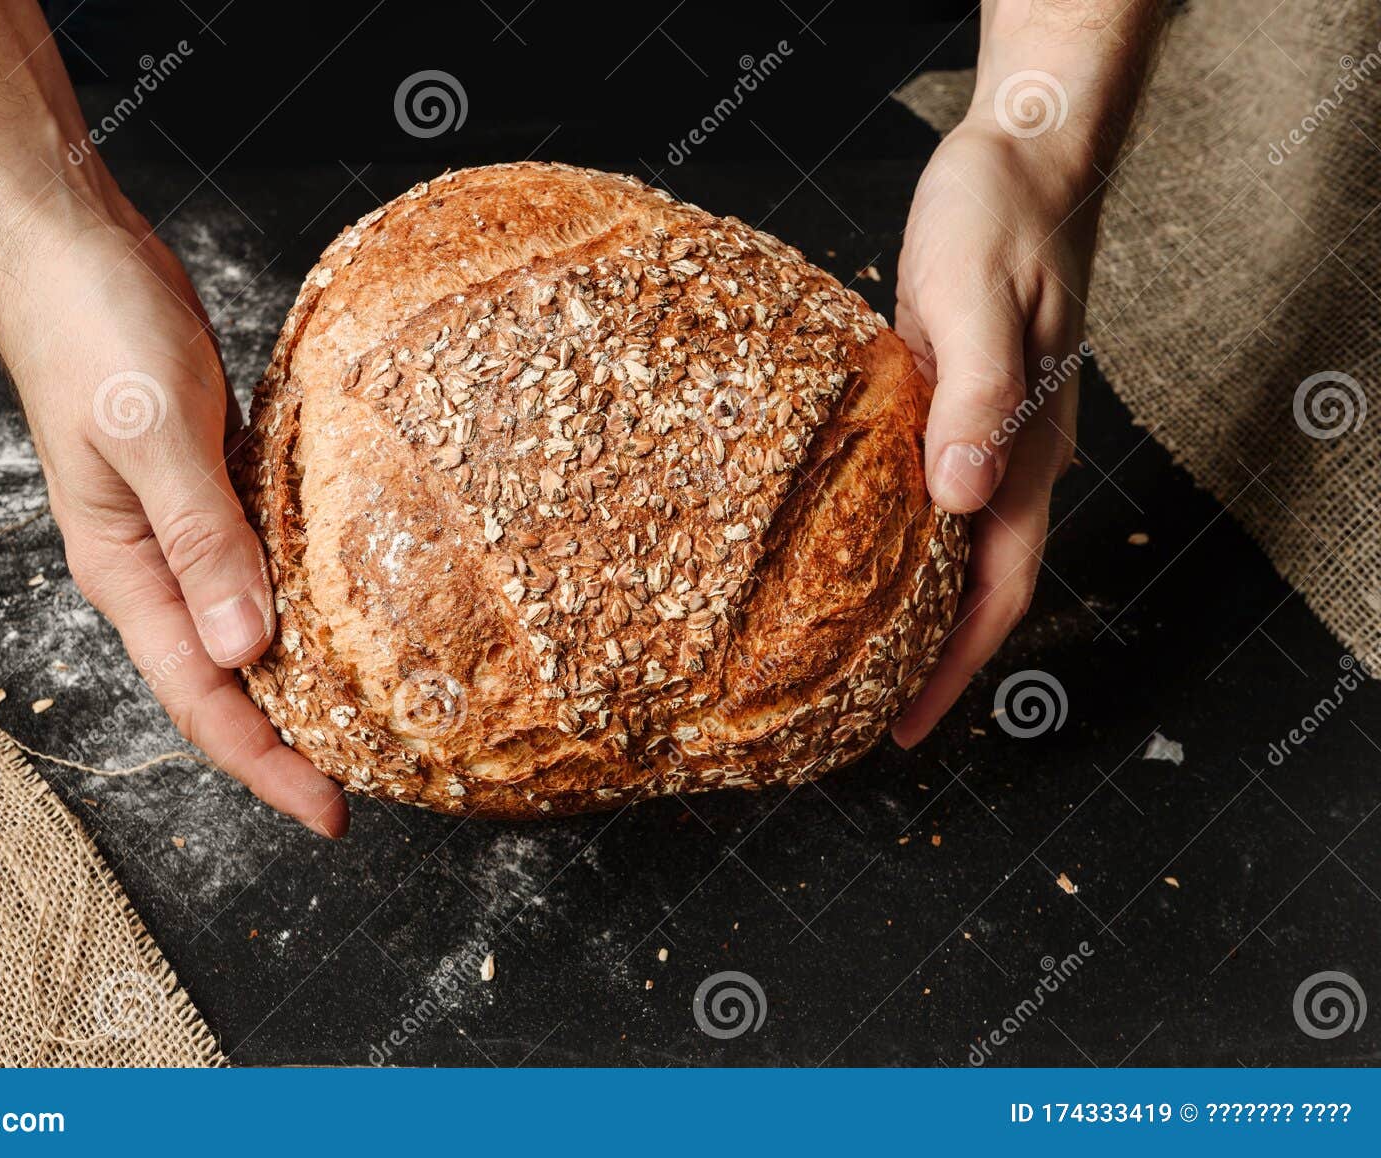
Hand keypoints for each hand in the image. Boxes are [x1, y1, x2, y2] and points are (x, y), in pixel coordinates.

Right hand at [0, 196, 348, 836]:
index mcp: (126, 573)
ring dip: (300, 675)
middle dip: (290, 740)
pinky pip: (259, 562)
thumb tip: (248, 647)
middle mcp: (154, 567)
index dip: (265, 764)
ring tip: (372, 717)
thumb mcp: (153, 436)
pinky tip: (351, 608)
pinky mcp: (210, 487)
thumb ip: (201, 539)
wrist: (72, 249)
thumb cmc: (96, 330)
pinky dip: (302, 597)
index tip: (331, 813)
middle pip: (227, 680)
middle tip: (373, 780)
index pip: (203, 698)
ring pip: (245, 626)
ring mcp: (183, 527)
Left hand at [890, 119, 1096, 745]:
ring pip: (954, 547)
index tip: (905, 728)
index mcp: (1027, 448)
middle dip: (930, 658)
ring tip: (852, 659)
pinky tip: (851, 553)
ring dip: (912, 608)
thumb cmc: (996, 219)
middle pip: (977, 584)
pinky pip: (929, 494)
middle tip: (862, 718)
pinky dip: (897, 540)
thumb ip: (974, 398)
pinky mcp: (955, 404)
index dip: (956, 665)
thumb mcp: (977, 300)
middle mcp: (1013, 455)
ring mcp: (988, 433)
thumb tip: (960, 499)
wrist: (1020, 158)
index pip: (999, 586)